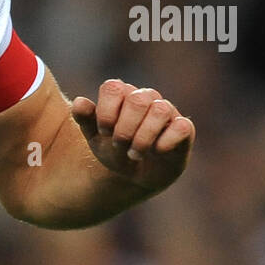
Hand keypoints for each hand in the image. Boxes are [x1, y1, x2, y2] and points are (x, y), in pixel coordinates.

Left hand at [70, 79, 193, 193]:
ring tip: (134, 154)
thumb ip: (85, 119)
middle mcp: (147, 97)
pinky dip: (165, 143)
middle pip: (136, 100)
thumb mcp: (95, 138)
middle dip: (124, 129)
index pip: (113, 88)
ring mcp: (167, 111)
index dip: (106, 113)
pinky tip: (156, 152)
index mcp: (123, 95)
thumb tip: (79, 101)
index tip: (103, 132)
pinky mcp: (184, 129)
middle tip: (119, 145)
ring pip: (159, 110)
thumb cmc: (115, 150)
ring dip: (143, 138)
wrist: (135, 176)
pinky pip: (181, 127)